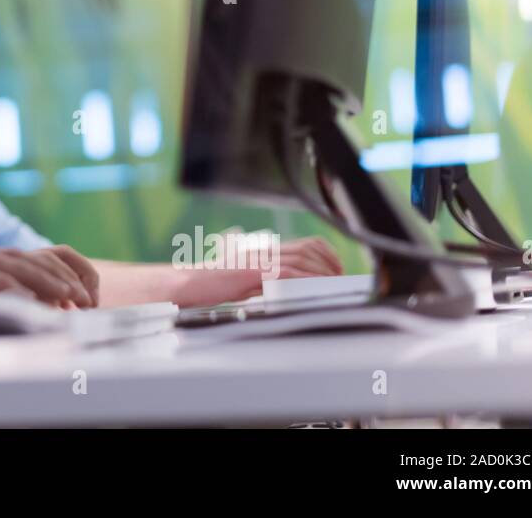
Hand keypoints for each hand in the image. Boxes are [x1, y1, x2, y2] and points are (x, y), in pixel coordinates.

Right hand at [0, 245, 98, 341]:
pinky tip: (34, 305)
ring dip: (49, 280)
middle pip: (29, 253)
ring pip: (13, 263)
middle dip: (66, 273)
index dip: (63, 269)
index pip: (29, 255)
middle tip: (87, 300)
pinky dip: (14, 289)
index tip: (85, 294)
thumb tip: (26, 321)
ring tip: (73, 301)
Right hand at [174, 236, 343, 307]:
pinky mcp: (251, 271)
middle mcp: (264, 251)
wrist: (191, 283)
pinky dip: (303, 279)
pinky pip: (285, 272)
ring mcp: (258, 260)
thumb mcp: (247, 279)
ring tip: (332, 284)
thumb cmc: (215, 284)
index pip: (304, 243)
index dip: (325, 253)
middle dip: (329, 263)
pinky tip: (312, 288)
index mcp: (264, 251)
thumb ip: (268, 279)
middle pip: (307, 248)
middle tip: (340, 278)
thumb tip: (291, 288)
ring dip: (321, 272)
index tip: (336, 268)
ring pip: (300, 259)